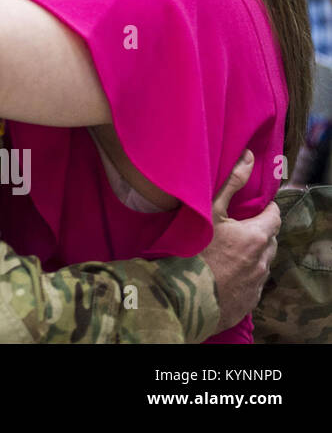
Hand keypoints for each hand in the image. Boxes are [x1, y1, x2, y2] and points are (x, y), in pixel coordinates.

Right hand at [198, 150, 280, 330]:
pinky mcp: (248, 302)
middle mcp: (263, 260)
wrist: (184, 297)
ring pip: (262, 262)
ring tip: (227, 252)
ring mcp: (257, 283)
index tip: (253, 208)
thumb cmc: (195, 249)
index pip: (275, 217)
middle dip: (258, 233)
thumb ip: (231, 183)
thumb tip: (249, 157)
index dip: (266, 210)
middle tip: (236, 228)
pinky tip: (224, 273)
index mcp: (257, 236)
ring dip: (251, 255)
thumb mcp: (210, 210)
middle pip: (269, 240)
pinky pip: (253, 283)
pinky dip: (243, 275)